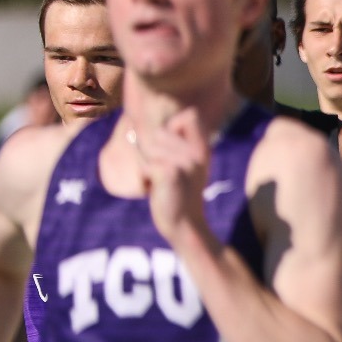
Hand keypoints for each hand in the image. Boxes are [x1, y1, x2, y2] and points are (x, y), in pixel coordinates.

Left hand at [135, 108, 214, 249]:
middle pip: (158, 132)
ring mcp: (185, 163)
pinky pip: (144, 164)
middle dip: (152, 151)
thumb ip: (174, 144)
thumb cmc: (179, 194)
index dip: (174, 125)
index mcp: (203, 149)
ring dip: (147, 164)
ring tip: (160, 181)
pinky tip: (155, 189)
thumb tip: (137, 128)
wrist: (185, 225)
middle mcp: (197, 153)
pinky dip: (144, 177)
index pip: (190, 116)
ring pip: (148, 148)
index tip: (171, 146)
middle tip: (164, 172)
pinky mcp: (170, 173)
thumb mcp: (186, 166)